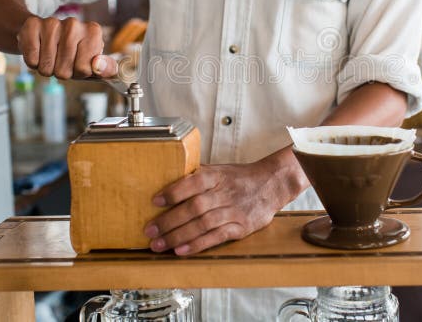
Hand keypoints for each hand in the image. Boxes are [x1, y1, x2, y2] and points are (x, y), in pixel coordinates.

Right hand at [17, 16, 117, 78]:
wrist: (43, 33)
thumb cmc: (72, 52)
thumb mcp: (93, 61)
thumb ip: (106, 68)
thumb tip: (99, 66)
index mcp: (93, 32)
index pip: (84, 69)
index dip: (78, 73)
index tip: (77, 63)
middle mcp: (74, 24)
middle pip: (64, 70)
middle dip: (61, 72)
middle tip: (61, 60)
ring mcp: (52, 23)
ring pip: (46, 66)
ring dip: (46, 68)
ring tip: (49, 56)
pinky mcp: (32, 25)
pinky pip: (32, 59)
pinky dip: (33, 62)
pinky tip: (38, 51)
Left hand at [144, 153, 304, 255]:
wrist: (272, 183)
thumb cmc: (240, 177)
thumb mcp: (219, 169)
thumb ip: (196, 174)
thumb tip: (167, 176)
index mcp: (216, 176)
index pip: (192, 182)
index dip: (173, 192)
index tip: (154, 201)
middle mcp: (224, 192)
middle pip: (194, 207)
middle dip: (169, 221)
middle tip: (149, 231)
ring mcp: (233, 211)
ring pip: (203, 224)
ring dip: (179, 236)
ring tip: (159, 245)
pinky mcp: (241, 227)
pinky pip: (217, 237)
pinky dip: (198, 245)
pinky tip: (182, 251)